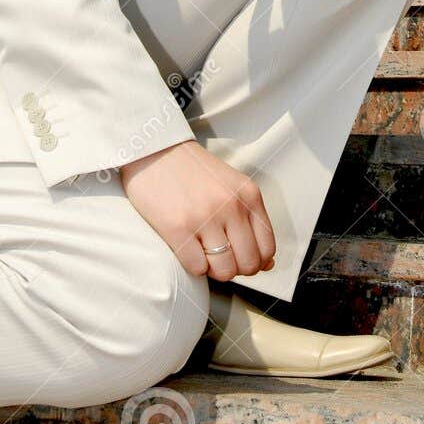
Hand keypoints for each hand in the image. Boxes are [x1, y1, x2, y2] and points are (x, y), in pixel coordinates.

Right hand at [120, 139, 275, 280]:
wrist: (156, 152)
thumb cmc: (194, 172)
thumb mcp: (232, 187)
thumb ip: (251, 221)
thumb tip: (268, 264)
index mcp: (249, 195)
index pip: (267, 248)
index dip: (256, 261)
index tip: (240, 256)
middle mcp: (231, 206)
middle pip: (248, 264)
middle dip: (235, 268)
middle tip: (220, 256)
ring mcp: (205, 218)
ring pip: (224, 271)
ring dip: (213, 269)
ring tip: (202, 251)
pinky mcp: (177, 228)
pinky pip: (197, 268)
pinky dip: (194, 265)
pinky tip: (188, 247)